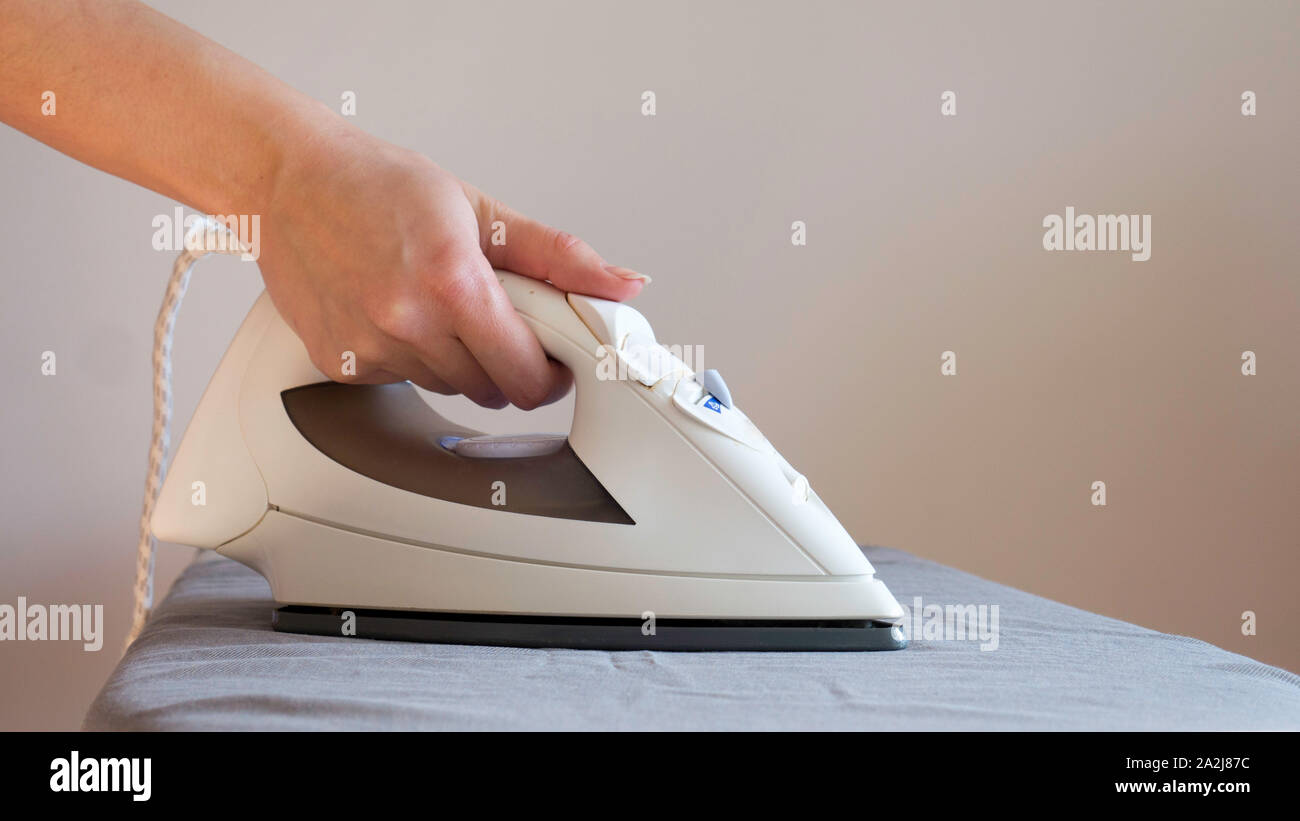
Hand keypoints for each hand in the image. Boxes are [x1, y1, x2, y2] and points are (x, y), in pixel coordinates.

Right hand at [257, 122, 647, 408]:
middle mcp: (406, 320)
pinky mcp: (339, 362)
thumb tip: (621, 282)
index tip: (555, 360)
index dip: (551, 373)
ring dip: (459, 361)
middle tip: (497, 320)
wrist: (288, 178)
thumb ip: (557, 256)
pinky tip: (396, 311)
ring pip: (448, 388)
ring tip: (438, 304)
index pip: (526, 373)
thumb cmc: (379, 185)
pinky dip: (411, 358)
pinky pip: (401, 381)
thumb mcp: (481, 210)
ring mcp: (368, 346)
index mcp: (452, 281)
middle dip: (508, 364)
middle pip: (491, 389)